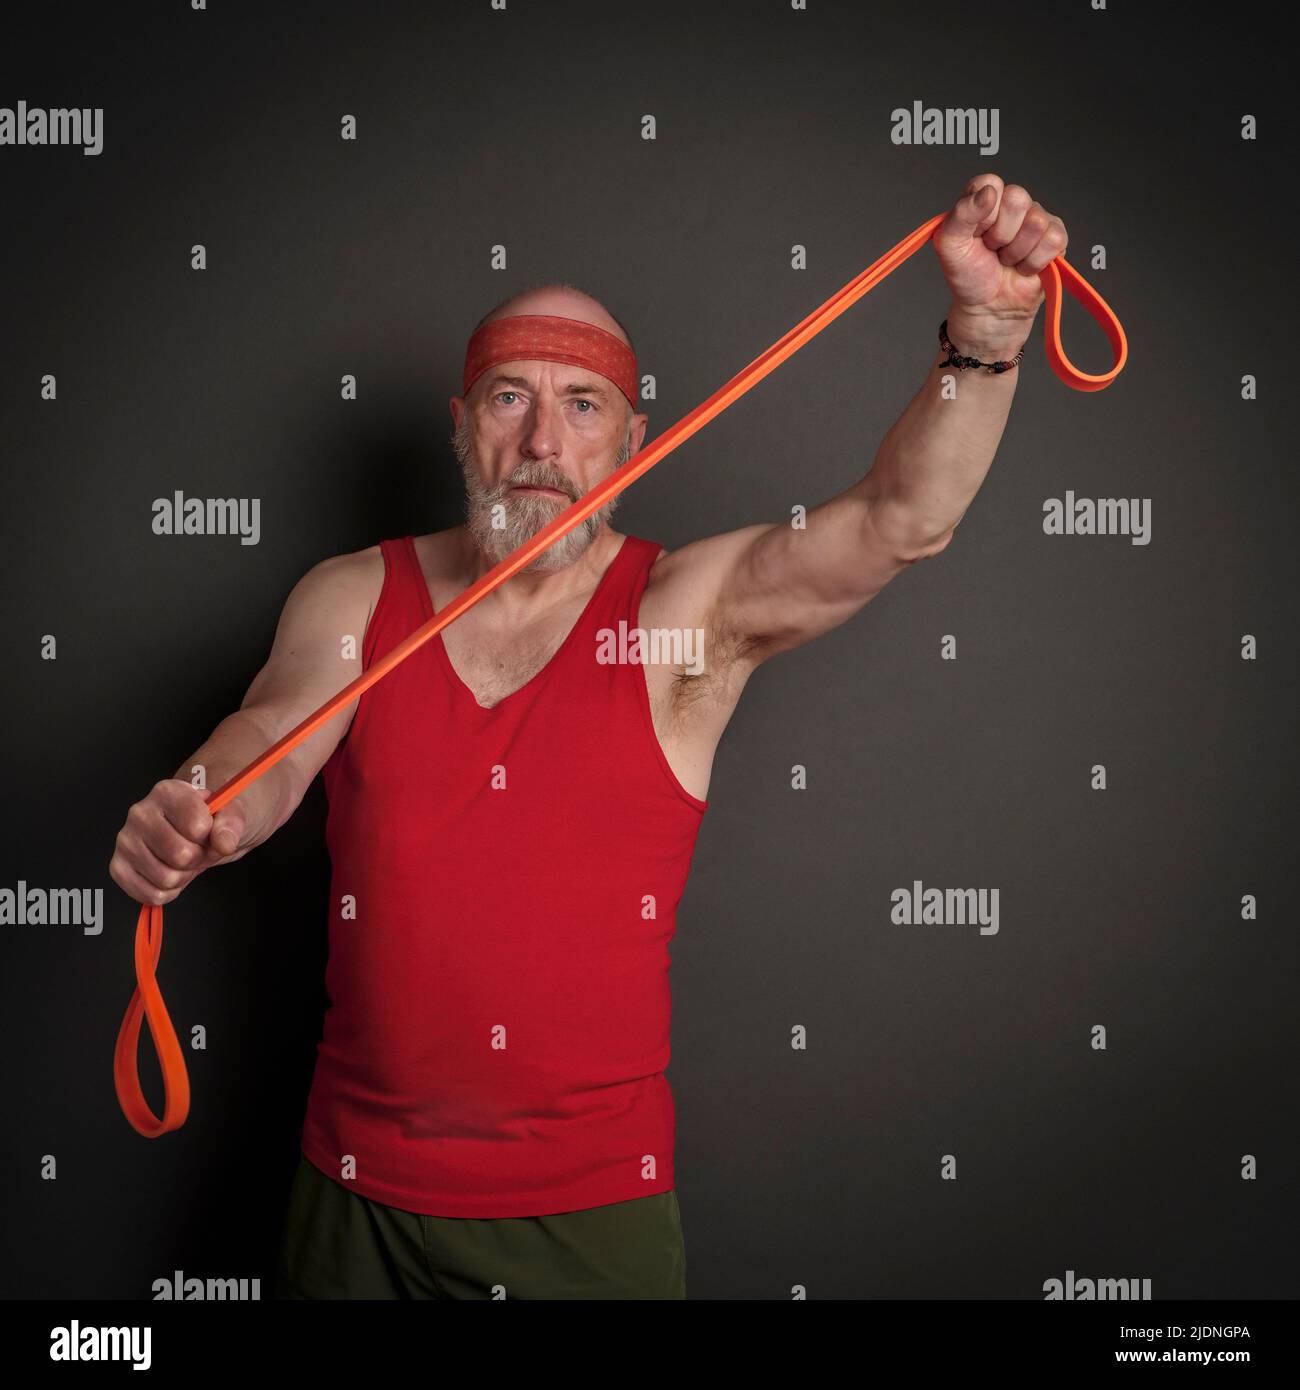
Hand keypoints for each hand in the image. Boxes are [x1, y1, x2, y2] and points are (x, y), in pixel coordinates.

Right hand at [109, 779, 246, 906]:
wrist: (196, 829)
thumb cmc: (211, 819)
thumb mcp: (231, 813)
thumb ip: (232, 823)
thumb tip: (224, 843)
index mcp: (167, 792)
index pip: (197, 827)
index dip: (211, 836)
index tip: (208, 829)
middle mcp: (140, 813)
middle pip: (181, 856)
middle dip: (198, 858)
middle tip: (197, 848)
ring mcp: (125, 841)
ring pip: (166, 879)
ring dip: (184, 876)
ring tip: (184, 859)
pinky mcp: (118, 867)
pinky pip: (151, 895)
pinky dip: (169, 892)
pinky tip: (170, 872)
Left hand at [931, 174, 1068, 353]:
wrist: (988, 309)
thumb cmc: (968, 276)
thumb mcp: (950, 245)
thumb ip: (961, 214)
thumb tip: (987, 191)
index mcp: (985, 197)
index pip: (991, 183)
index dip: (984, 212)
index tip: (975, 234)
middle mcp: (1012, 203)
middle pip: (1018, 199)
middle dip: (1000, 235)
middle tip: (992, 250)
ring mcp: (1036, 218)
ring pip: (1036, 222)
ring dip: (1016, 252)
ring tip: (1007, 260)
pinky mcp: (1055, 237)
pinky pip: (1054, 240)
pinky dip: (1034, 262)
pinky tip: (1024, 267)